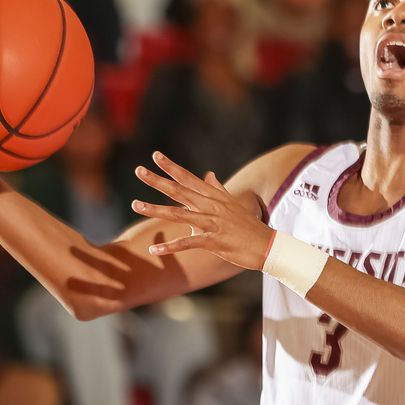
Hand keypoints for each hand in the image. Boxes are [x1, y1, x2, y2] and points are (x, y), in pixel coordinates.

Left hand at [131, 153, 270, 267]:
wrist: (268, 246)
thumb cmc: (248, 227)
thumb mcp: (233, 204)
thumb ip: (217, 189)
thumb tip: (209, 174)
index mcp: (214, 197)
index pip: (189, 178)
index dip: (171, 167)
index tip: (155, 155)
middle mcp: (211, 206)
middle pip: (180, 190)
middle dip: (158, 180)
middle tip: (138, 171)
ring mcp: (213, 223)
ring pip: (179, 214)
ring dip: (155, 210)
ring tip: (136, 205)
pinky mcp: (214, 242)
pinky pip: (188, 243)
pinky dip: (169, 247)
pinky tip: (153, 249)